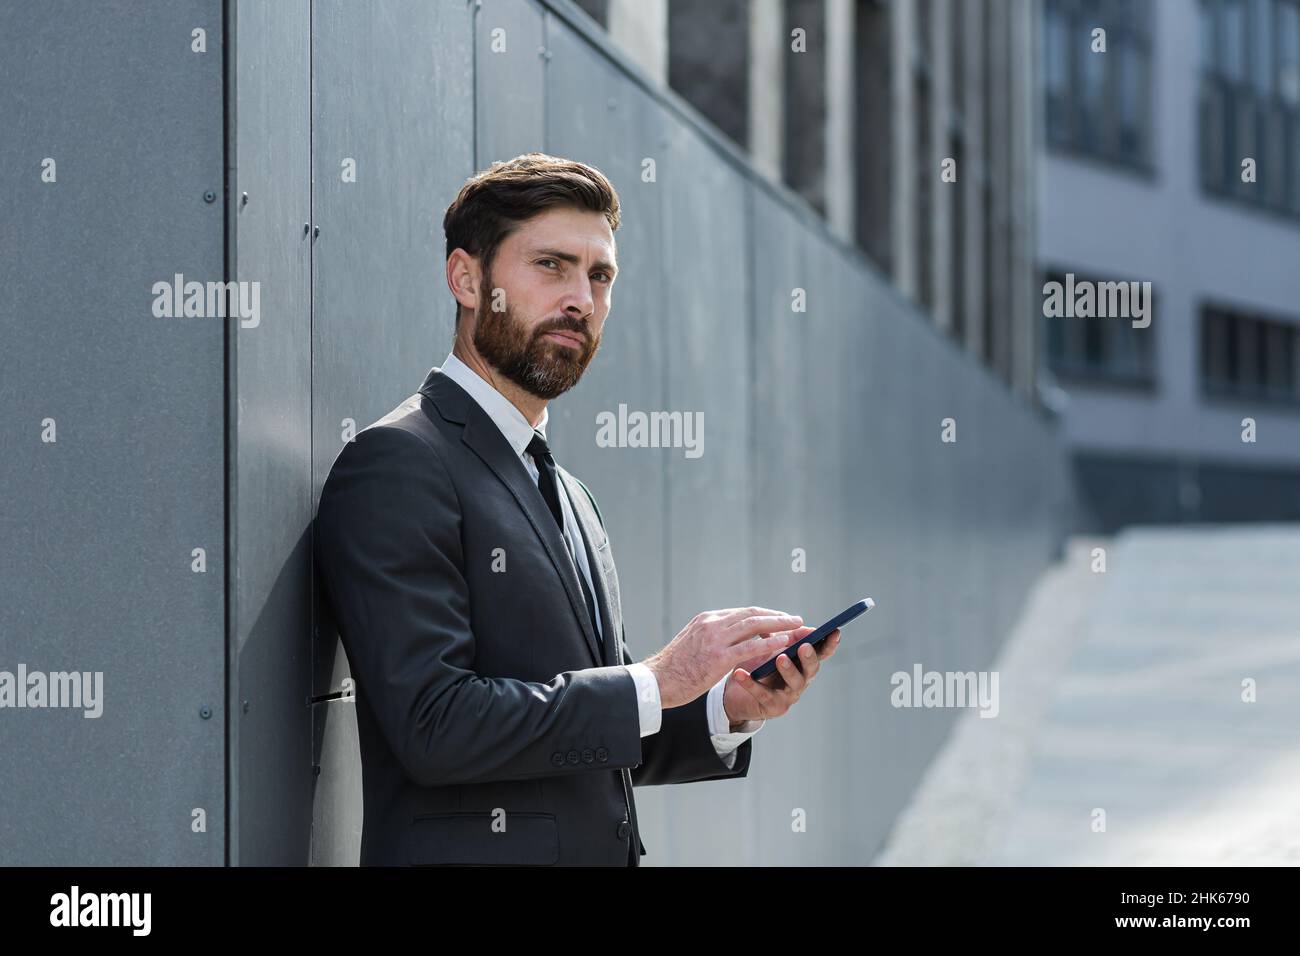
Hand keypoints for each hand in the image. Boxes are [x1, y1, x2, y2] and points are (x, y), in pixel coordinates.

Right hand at [643, 607, 802, 708]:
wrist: (657, 681)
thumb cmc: (674, 667)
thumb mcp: (693, 642)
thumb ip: (712, 636)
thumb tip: (733, 638)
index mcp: (706, 620)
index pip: (742, 613)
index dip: (764, 615)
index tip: (779, 618)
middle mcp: (712, 624)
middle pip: (751, 614)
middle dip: (776, 616)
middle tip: (794, 618)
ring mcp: (715, 640)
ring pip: (754, 626)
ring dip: (779, 625)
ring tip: (796, 627)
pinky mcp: (718, 658)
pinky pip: (751, 647)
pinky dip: (770, 643)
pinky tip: (784, 643)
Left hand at [722, 626, 841, 725]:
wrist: (738, 694)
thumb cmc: (760, 667)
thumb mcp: (773, 649)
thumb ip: (787, 638)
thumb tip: (802, 624)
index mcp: (803, 664)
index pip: (821, 654)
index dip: (830, 644)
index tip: (835, 631)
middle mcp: (801, 681)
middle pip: (811, 670)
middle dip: (809, 658)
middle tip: (804, 646)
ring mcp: (788, 696)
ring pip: (793, 684)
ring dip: (788, 670)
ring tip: (780, 658)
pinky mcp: (771, 707)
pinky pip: (761, 694)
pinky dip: (750, 683)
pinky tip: (739, 673)